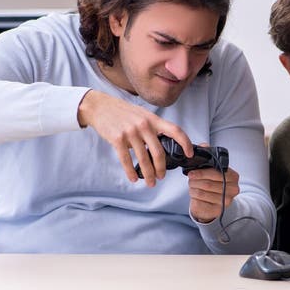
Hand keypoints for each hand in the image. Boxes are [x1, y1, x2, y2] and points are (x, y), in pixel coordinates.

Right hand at [77, 90, 192, 186]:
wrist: (100, 106)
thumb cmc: (122, 113)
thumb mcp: (142, 115)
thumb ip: (152, 128)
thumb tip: (162, 146)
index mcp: (153, 119)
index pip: (175, 130)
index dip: (185, 143)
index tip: (189, 154)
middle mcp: (144, 125)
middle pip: (159, 152)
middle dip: (161, 169)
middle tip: (161, 177)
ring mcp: (131, 132)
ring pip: (143, 159)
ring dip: (148, 174)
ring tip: (150, 183)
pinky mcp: (118, 139)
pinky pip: (126, 159)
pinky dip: (130, 172)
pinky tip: (133, 178)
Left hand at [187, 167, 239, 222]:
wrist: (215, 202)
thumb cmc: (214, 186)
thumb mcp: (215, 175)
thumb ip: (208, 170)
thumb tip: (194, 172)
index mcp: (233, 177)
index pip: (215, 174)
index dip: (201, 173)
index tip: (191, 174)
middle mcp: (232, 190)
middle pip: (208, 184)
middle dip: (195, 182)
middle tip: (190, 181)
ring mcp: (226, 201)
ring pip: (201, 194)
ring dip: (193, 190)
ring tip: (192, 188)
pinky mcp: (217, 210)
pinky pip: (199, 203)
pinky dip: (194, 199)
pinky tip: (195, 197)